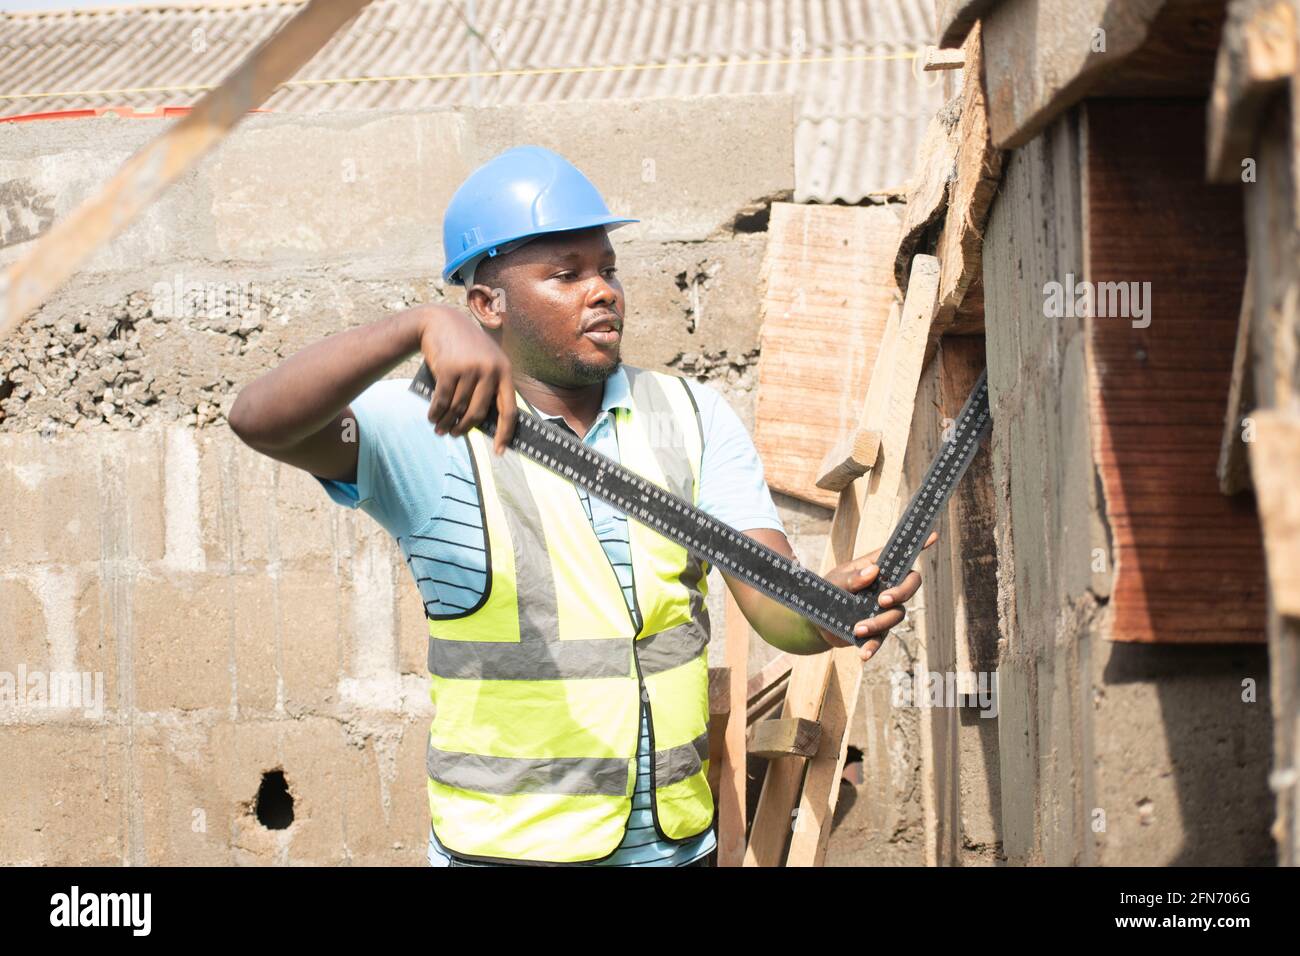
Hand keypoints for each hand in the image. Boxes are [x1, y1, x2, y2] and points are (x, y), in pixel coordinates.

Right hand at [414, 305, 516, 454]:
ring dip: (447, 423)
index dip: (505, 434)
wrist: (440, 322)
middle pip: (478, 414)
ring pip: (458, 409)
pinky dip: (435, 413)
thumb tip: (486, 423)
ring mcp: (470, 369)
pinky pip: (442, 401)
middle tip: (455, 435)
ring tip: (440, 429)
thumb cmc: (465, 347)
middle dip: (465, 428)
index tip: (499, 452)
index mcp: (504, 371)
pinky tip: (431, 418)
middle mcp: (490, 370)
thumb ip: (490, 386)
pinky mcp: (449, 369)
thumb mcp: (485, 361)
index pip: (509, 411)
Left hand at [816, 531, 938, 661]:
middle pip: (910, 586)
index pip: (900, 555)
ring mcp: (883, 610)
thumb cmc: (826, 591)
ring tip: (857, 628)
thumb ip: (852, 577)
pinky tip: (864, 654)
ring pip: (897, 615)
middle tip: (883, 600)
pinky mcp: (876, 631)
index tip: (933, 534)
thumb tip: (873, 571)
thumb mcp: (835, 580)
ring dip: (879, 622)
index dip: (918, 545)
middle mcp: (885, 587)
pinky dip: (873, 646)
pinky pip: (880, 639)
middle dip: (901, 593)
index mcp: (877, 568)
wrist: (813, 619)